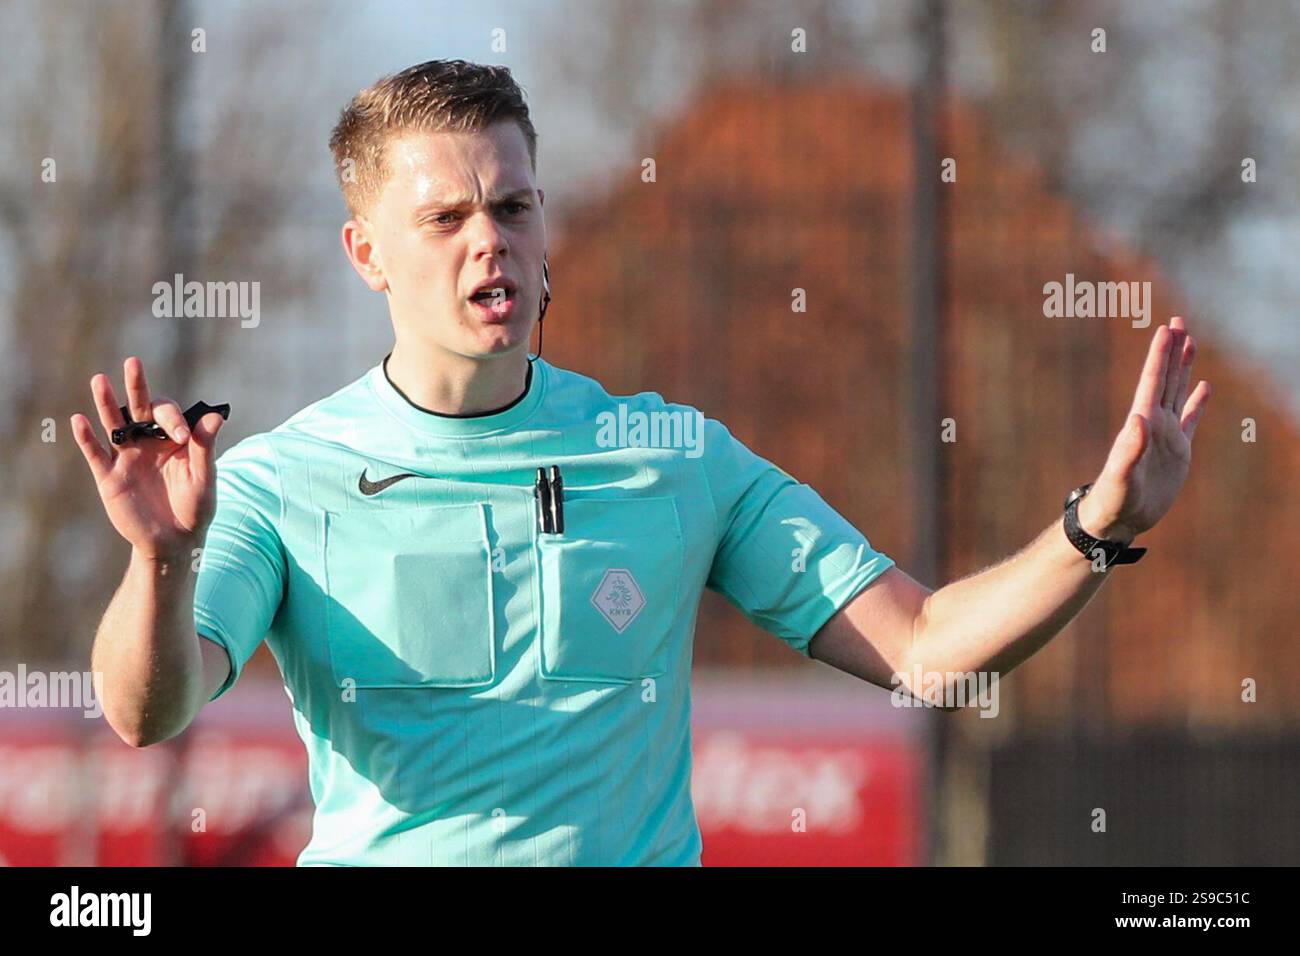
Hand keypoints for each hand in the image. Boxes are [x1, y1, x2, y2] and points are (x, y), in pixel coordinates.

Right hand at [71, 356, 225, 558]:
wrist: (174, 542)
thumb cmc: (195, 509)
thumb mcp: (204, 479)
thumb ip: (205, 447)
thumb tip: (215, 416)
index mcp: (173, 440)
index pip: (168, 415)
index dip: (173, 419)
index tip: (180, 437)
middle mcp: (148, 443)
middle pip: (139, 409)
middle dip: (137, 386)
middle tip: (134, 363)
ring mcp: (127, 458)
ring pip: (113, 425)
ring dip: (106, 404)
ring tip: (99, 380)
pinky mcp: (109, 477)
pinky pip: (95, 454)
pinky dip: (87, 439)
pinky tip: (78, 420)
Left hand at [1078, 316, 1210, 542]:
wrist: (1117, 520)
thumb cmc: (1113, 500)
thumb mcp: (1121, 476)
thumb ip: (1129, 450)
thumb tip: (1139, 419)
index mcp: (1141, 424)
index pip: (1152, 382)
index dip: (1159, 356)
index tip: (1166, 330)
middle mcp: (1153, 424)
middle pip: (1165, 379)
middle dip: (1172, 351)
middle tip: (1178, 322)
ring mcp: (1166, 436)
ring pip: (1177, 393)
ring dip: (1183, 368)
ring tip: (1190, 342)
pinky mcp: (1178, 451)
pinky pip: (1191, 420)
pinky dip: (1198, 403)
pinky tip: (1204, 387)